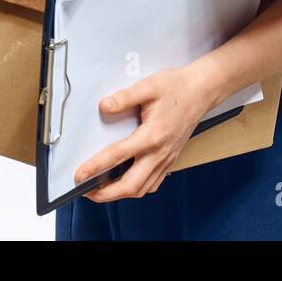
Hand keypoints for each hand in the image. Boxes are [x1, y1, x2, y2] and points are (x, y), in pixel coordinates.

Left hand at [75, 60, 221, 201]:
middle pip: (131, 185)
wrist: (202, 91)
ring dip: (120, 194)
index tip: (79, 175)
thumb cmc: (176, 88)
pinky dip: (137, 189)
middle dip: (106, 194)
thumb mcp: (148, 86)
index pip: (118, 156)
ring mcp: (167, 159)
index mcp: (153, 135)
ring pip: (142, 189)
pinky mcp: (170, 160)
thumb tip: (104, 106)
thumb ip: (124, 97)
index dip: (95, 167)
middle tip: (86, 191)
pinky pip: (153, 184)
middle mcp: (160, 152)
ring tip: (102, 190)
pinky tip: (126, 183)